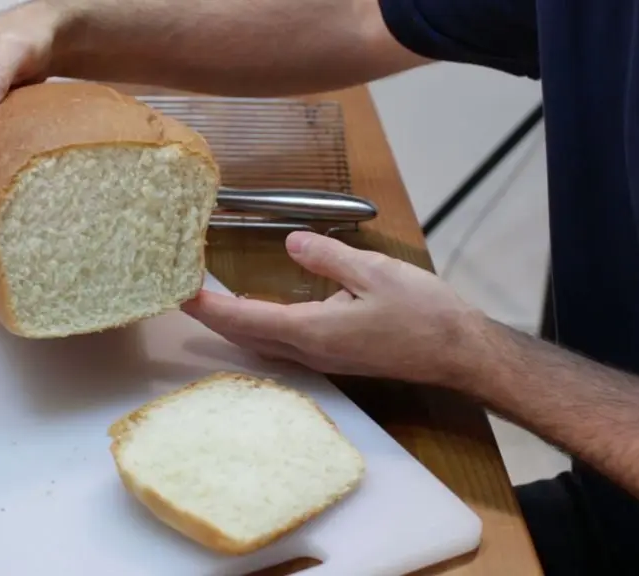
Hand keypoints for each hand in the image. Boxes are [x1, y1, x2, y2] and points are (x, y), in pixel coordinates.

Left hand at [182, 231, 485, 385]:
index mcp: (312, 331)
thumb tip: (292, 243)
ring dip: (230, 326)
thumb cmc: (423, 314)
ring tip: (206, 305)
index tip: (180, 295)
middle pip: (245, 336)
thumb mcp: (375, 272)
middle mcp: (309, 352)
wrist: (458, 352)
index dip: (210, 306)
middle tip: (181, 296)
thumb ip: (328, 257)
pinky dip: (256, 329)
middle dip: (211, 318)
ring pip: (260, 344)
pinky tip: (253, 317)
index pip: (246, 317)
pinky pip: (280, 346)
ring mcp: (321, 359)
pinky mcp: (333, 358)